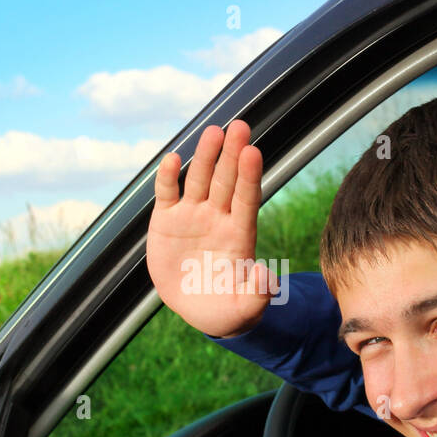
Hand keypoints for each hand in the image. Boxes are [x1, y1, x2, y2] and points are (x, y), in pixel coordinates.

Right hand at [147, 120, 277, 337]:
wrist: (197, 308)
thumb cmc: (226, 309)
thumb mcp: (243, 309)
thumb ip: (257, 294)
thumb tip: (269, 276)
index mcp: (239, 234)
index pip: (246, 200)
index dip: (249, 177)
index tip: (253, 152)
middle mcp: (218, 218)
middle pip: (226, 181)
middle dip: (232, 155)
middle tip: (240, 127)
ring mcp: (192, 216)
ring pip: (200, 179)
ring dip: (206, 156)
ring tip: (213, 131)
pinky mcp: (167, 220)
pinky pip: (168, 193)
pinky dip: (168, 177)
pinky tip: (172, 159)